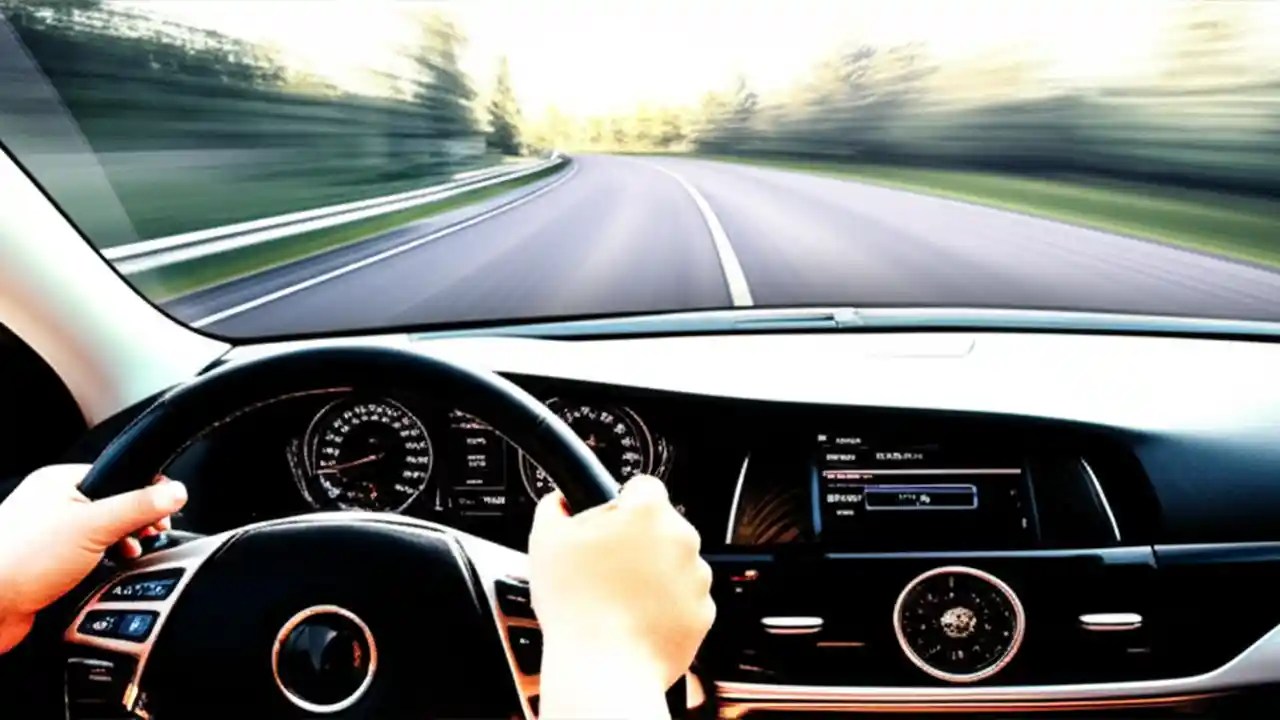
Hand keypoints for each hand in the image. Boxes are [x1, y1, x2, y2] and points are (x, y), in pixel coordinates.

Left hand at [0, 464, 186, 653]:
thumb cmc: (20, 560)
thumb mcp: (94, 525)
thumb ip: (139, 506)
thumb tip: (176, 492)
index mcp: (59, 481)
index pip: (118, 474)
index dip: (146, 492)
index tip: (166, 511)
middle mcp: (53, 504)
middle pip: (113, 506)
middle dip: (135, 524)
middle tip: (148, 537)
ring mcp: (50, 535)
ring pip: (102, 534)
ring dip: (119, 547)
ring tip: (125, 557)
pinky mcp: (49, 564)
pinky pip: (89, 558)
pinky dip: (102, 566)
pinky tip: (104, 575)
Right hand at [529, 475, 713, 718]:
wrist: (604, 667)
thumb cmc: (576, 604)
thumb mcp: (546, 541)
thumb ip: (555, 508)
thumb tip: (559, 502)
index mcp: (647, 511)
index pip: (643, 485)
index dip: (622, 502)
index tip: (609, 521)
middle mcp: (681, 538)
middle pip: (661, 526)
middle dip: (638, 541)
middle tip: (606, 565)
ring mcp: (697, 576)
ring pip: (675, 563)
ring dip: (653, 573)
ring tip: (618, 598)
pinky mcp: (703, 611)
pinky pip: (684, 599)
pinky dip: (666, 605)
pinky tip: (636, 618)